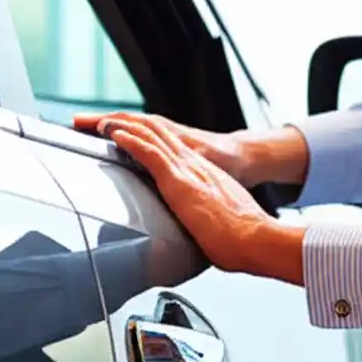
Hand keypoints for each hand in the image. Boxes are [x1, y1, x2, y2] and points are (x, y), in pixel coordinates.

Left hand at [89, 114, 304, 283]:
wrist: (257, 238)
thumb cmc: (243, 240)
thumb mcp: (222, 224)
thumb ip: (209, 223)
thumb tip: (204, 239)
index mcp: (206, 177)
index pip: (175, 151)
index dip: (155, 140)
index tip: (139, 137)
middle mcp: (197, 168)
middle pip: (161, 137)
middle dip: (135, 127)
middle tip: (110, 121)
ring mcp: (188, 172)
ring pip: (152, 138)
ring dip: (125, 128)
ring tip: (105, 122)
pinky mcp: (179, 181)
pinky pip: (149, 153)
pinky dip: (130, 141)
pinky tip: (115, 134)